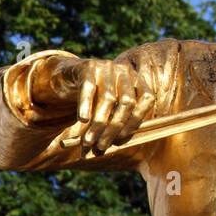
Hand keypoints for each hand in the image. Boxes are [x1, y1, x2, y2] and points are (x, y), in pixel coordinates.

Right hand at [31, 56, 155, 153]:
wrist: (69, 74)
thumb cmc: (93, 98)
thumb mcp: (108, 108)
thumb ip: (113, 124)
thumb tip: (108, 149)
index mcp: (137, 80)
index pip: (147, 99)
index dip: (137, 121)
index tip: (121, 140)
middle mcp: (125, 71)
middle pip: (127, 102)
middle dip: (114, 128)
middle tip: (101, 146)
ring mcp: (107, 66)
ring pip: (108, 98)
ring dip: (98, 124)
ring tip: (88, 141)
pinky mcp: (88, 66)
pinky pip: (88, 88)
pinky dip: (86, 105)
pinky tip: (82, 120)